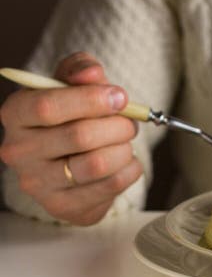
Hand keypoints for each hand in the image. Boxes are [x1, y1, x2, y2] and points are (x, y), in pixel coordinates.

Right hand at [0, 52, 141, 224]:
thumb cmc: (73, 112)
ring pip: (97, 164)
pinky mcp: (62, 206)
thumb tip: (93, 73)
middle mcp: (18, 151)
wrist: (72, 156)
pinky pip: (111, 186)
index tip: (120, 97)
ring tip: (125, 142)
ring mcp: (37, 183)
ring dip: (124, 149)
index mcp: (16, 114)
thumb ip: (82, 70)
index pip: (47, 106)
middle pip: (79, 136)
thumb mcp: (74, 82)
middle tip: (130, 122)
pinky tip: (125, 161)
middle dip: (118, 126)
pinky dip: (130, 169)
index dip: (91, 100)